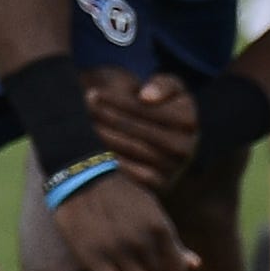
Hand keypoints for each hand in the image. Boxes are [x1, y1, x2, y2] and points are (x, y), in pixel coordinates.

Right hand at [54, 167, 196, 270]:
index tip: (155, 267)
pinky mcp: (92, 256)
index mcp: (159, 227)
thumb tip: (195, 265)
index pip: (178, 270)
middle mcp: (142, 240)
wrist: (80, 175)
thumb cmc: (119, 194)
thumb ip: (171, 240)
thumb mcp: (151, 211)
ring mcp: (117, 249)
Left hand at [86, 71, 199, 189]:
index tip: (92, 94)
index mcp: (187, 119)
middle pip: (136, 129)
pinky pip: (132, 173)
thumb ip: (163, 85)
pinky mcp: (161, 185)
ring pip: (131, 149)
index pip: (145, 109)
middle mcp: (185, 145)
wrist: (162, 145)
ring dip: (104, 137)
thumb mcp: (168, 89)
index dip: (117, 101)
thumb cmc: (158, 110)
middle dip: (105, 117)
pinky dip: (111, 161)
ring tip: (83, 126)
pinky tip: (94, 150)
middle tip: (82, 110)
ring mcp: (174, 167)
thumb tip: (146, 97)